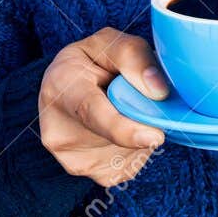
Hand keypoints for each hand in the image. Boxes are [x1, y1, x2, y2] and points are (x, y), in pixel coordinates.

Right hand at [39, 27, 167, 184]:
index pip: (91, 113)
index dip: (124, 129)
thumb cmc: (91, 62)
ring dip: (141, 132)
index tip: (156, 137)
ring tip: (123, 109)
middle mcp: (57, 129)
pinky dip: (137, 148)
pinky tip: (123, 127)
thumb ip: (133, 57)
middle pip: (117, 139)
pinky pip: (129, 165)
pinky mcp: (90, 174)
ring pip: (129, 152)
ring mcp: (71, 158)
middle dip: (144, 123)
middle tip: (149, 101)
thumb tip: (159, 92)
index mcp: (60, 87)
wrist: (67, 88)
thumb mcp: (108, 43)